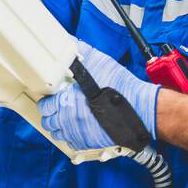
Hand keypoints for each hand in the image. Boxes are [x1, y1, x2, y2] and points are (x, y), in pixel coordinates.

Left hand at [39, 41, 159, 148]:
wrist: (142, 109)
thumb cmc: (122, 88)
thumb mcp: (101, 63)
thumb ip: (83, 54)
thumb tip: (73, 44)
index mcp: (68, 101)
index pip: (45, 106)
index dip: (47, 100)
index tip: (51, 97)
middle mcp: (69, 120)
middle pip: (48, 122)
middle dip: (50, 115)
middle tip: (56, 108)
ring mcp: (79, 133)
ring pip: (58, 135)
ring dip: (59, 127)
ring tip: (65, 119)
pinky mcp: (90, 143)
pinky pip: (73, 144)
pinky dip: (72, 138)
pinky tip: (77, 129)